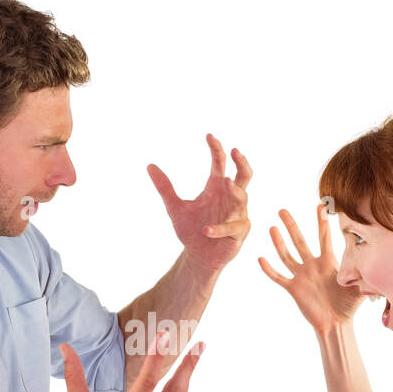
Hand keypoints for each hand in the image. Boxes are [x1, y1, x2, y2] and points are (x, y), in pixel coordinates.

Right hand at [60, 328, 203, 391]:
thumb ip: (73, 374)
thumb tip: (65, 348)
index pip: (148, 381)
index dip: (158, 356)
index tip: (166, 335)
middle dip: (189, 366)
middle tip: (200, 344)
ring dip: (188, 376)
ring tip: (197, 354)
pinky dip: (178, 390)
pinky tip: (182, 376)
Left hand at [148, 133, 252, 271]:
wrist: (197, 256)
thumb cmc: (191, 230)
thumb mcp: (175, 207)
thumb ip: (165, 187)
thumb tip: (149, 165)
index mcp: (216, 188)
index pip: (219, 163)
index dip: (216, 149)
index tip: (209, 135)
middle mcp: (230, 198)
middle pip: (243, 176)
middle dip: (241, 163)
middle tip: (235, 151)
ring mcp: (237, 215)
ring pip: (242, 198)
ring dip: (234, 190)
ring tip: (223, 180)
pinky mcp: (238, 234)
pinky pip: (232, 228)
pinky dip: (219, 228)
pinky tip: (205, 229)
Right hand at [258, 203, 362, 333]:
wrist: (336, 324)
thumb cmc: (349, 306)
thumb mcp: (360, 287)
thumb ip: (366, 274)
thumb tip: (378, 263)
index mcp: (328, 262)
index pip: (323, 237)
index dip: (321, 222)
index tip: (320, 205)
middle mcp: (312, 266)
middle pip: (300, 241)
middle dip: (292, 225)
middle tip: (283, 210)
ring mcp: (301, 276)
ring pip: (287, 256)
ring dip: (279, 243)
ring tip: (272, 228)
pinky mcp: (294, 289)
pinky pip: (279, 278)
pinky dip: (269, 269)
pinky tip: (260, 259)